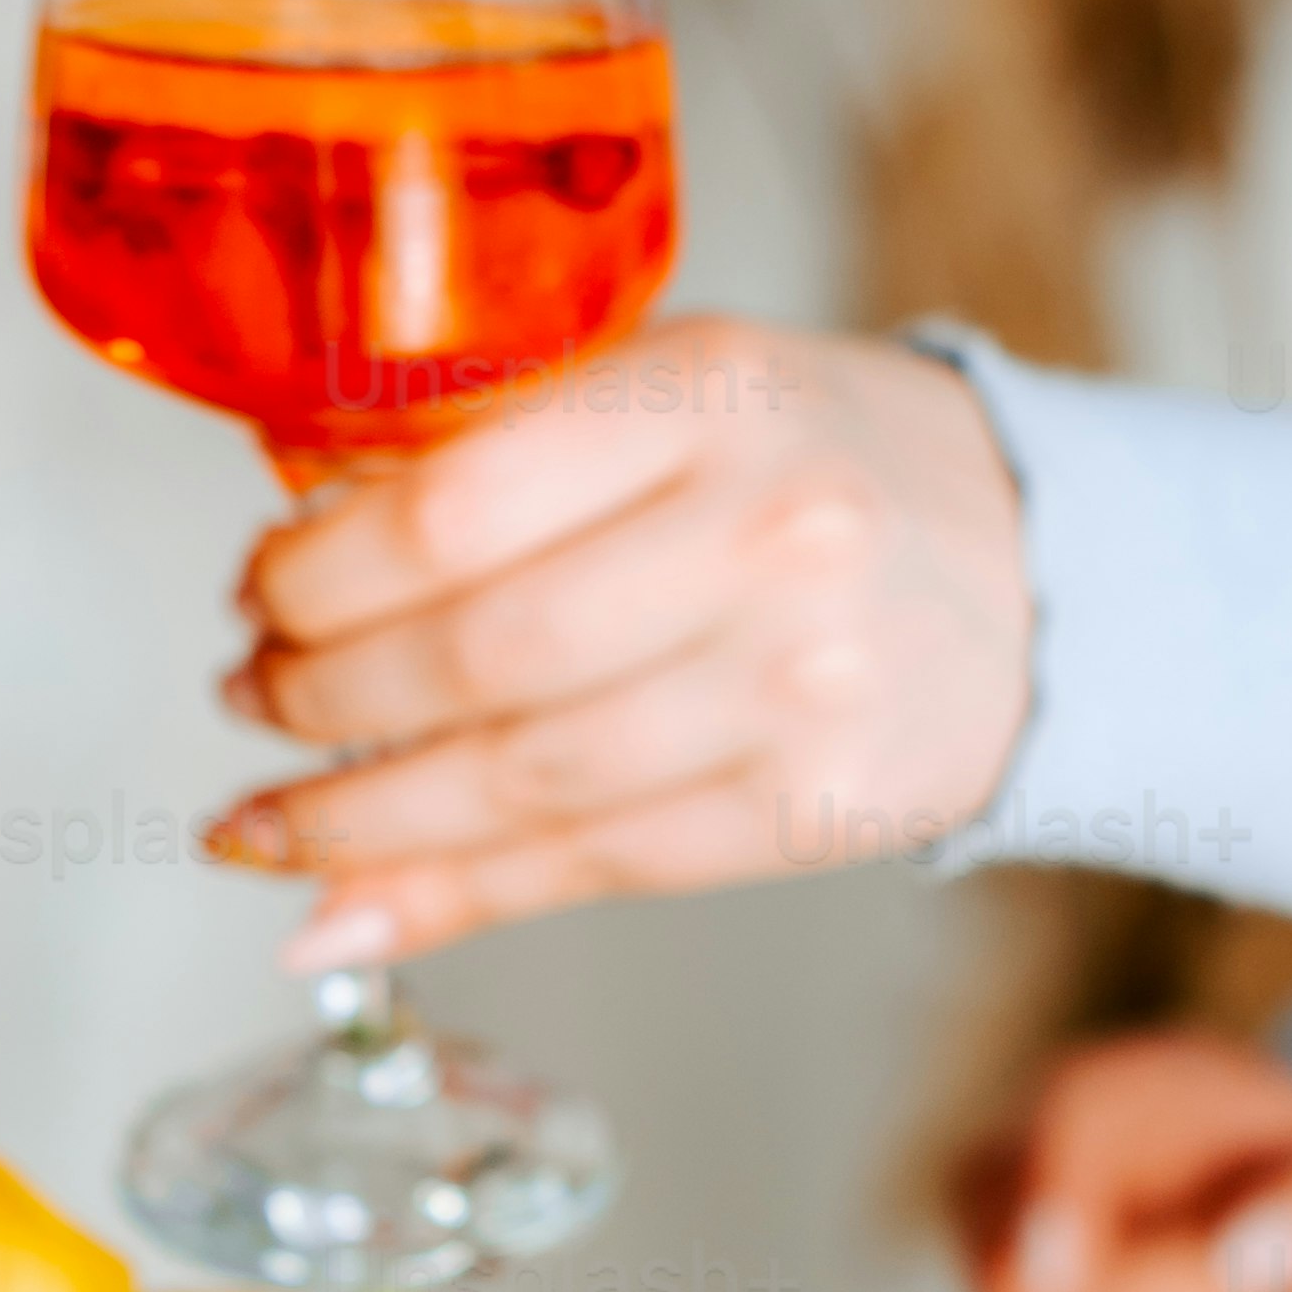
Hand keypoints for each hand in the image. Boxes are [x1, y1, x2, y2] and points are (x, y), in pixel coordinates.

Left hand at [210, 318, 1030, 962]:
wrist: (1040, 572)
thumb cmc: (823, 466)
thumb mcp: (684, 385)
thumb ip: (508, 442)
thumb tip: (290, 515)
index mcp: (710, 396)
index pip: (456, 506)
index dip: (318, 573)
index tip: (257, 591)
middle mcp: (762, 538)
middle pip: (472, 655)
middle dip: (320, 695)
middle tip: (251, 694)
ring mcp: (794, 687)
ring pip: (515, 782)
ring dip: (353, 817)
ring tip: (270, 811)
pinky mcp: (808, 808)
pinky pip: (579, 870)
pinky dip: (435, 899)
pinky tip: (332, 905)